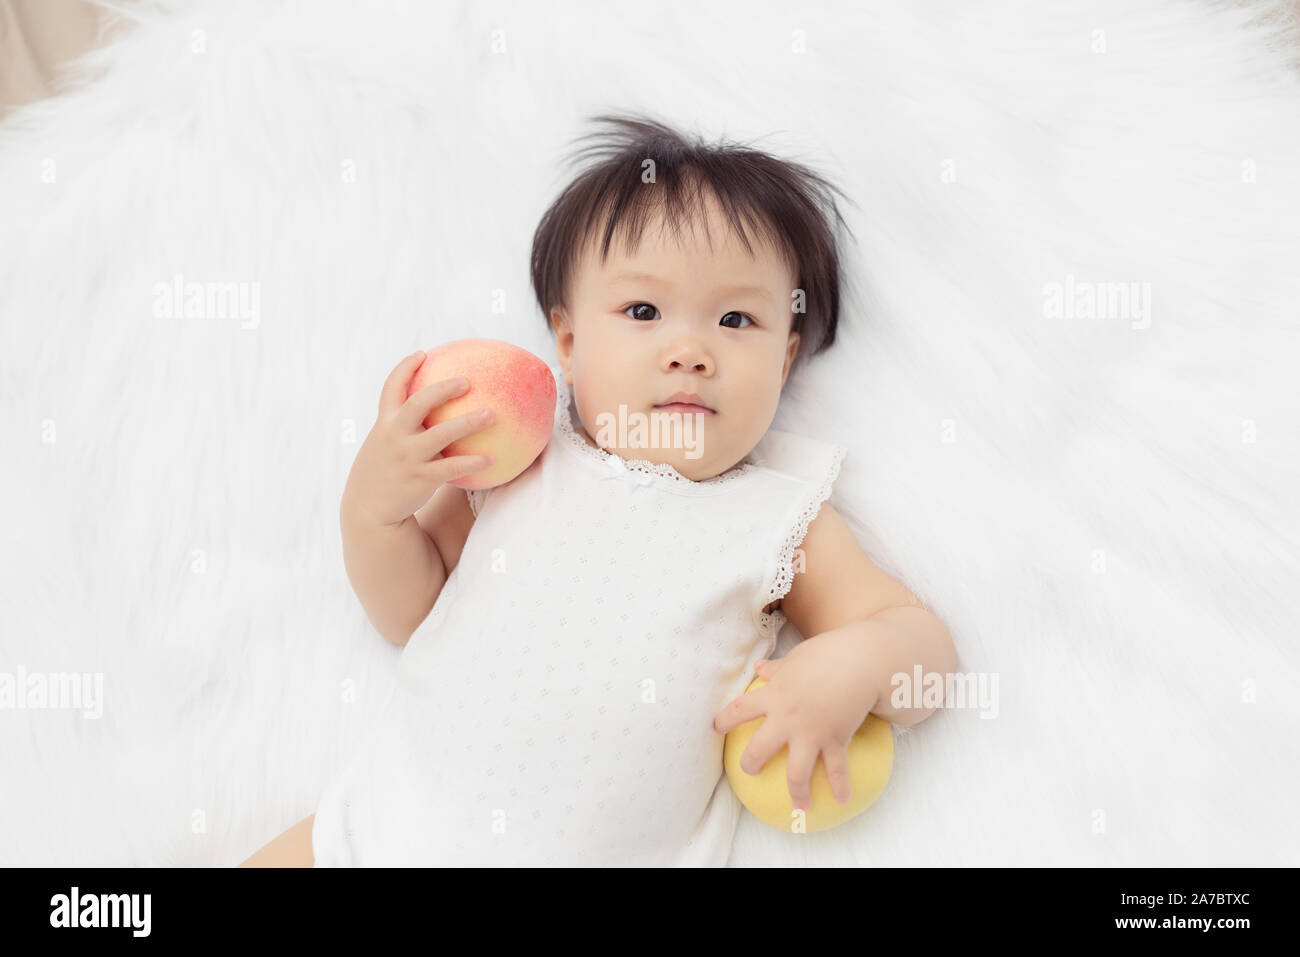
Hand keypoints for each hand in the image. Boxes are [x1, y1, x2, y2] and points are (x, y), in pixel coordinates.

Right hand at [342, 350, 495, 525]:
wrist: (367, 510)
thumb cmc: (383, 471)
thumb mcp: (383, 444)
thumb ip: (401, 428)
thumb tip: (431, 412)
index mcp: (384, 424)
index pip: (391, 388)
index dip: (405, 368)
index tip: (422, 354)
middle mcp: (394, 437)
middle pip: (418, 403)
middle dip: (443, 389)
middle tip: (468, 381)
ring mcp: (407, 457)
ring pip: (441, 434)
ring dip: (468, 422)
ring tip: (491, 414)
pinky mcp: (420, 479)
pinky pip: (452, 468)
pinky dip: (473, 462)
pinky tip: (492, 459)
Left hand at [712, 629, 880, 811]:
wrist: (859, 661)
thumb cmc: (825, 654)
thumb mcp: (795, 659)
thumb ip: (776, 668)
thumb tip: (759, 668)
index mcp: (774, 696)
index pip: (739, 710)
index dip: (724, 720)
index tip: (716, 728)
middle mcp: (787, 719)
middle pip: (758, 750)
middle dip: (750, 765)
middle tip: (751, 771)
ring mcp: (811, 733)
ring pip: (796, 773)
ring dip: (796, 792)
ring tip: (799, 806)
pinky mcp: (835, 739)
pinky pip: (837, 769)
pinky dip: (840, 787)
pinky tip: (842, 800)